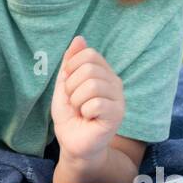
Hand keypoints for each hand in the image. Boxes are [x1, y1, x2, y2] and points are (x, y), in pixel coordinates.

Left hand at [51, 34, 124, 162]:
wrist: (73, 144)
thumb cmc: (70, 116)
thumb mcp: (64, 85)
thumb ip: (71, 62)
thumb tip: (79, 38)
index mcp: (103, 72)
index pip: (88, 54)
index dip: (71, 68)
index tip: (69, 85)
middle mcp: (114, 82)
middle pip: (89, 68)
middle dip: (72, 86)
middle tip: (75, 102)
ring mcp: (118, 98)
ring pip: (92, 85)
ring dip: (77, 100)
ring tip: (81, 110)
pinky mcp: (118, 114)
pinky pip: (96, 103)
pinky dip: (85, 112)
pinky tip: (89, 118)